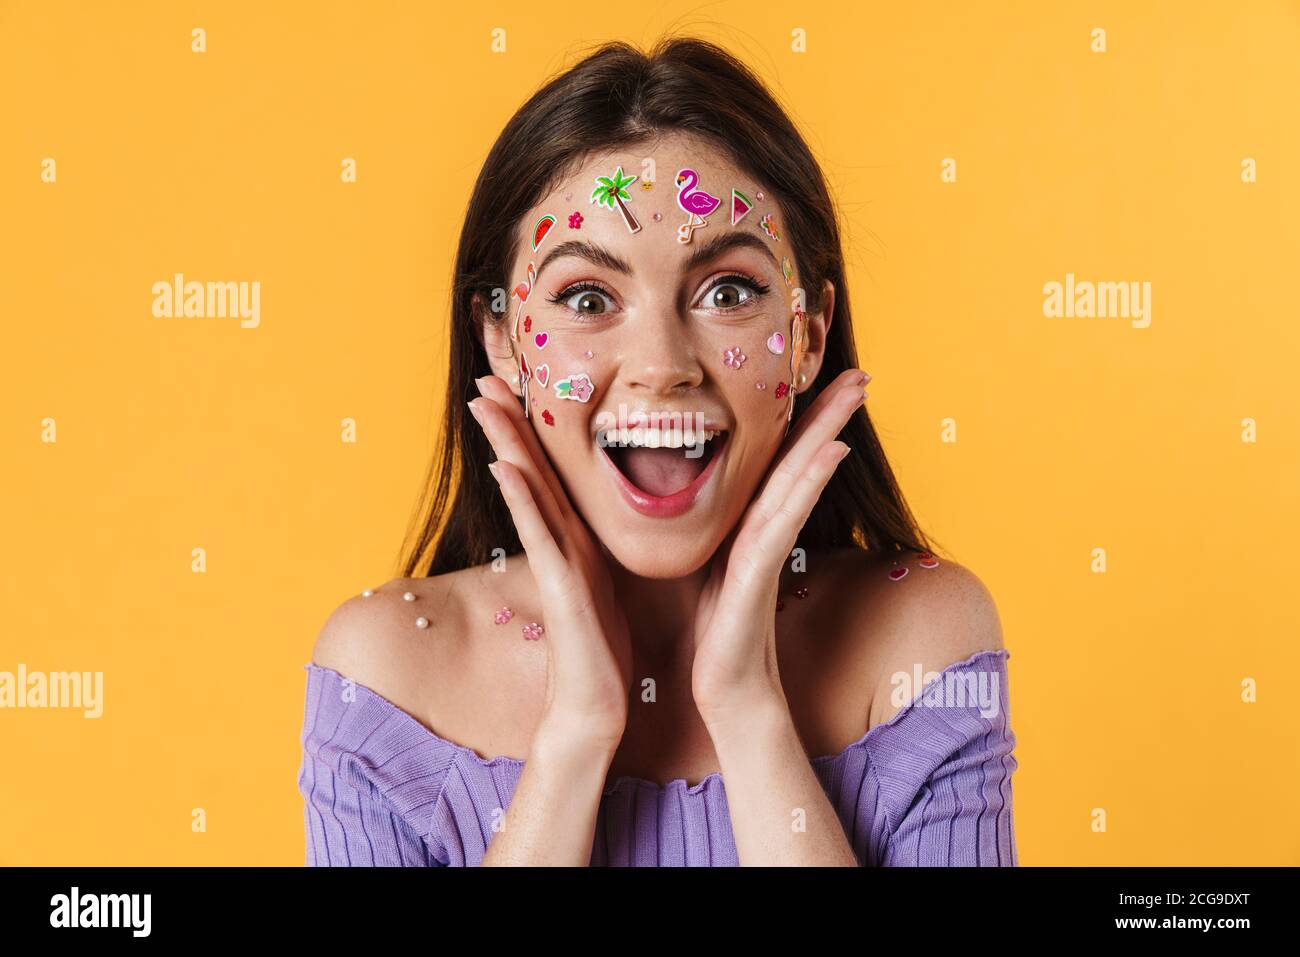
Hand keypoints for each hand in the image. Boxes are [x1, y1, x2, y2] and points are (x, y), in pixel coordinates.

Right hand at [469, 375, 632, 749]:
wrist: (598, 705)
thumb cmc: (602, 650)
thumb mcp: (606, 585)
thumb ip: (598, 551)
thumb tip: (603, 521)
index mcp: (576, 540)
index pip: (548, 474)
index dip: (530, 431)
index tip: (516, 387)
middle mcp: (560, 544)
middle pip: (529, 471)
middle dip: (506, 424)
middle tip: (483, 377)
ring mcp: (556, 564)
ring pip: (527, 493)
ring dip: (506, 446)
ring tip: (485, 404)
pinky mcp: (562, 588)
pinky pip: (540, 536)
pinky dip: (522, 499)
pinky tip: (506, 467)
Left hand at [690, 368, 869, 722]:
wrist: (724, 687)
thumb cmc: (713, 629)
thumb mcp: (703, 563)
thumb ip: (710, 527)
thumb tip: (684, 485)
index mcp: (749, 523)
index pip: (779, 462)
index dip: (803, 422)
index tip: (824, 379)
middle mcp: (765, 529)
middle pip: (800, 460)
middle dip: (830, 414)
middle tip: (861, 372)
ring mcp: (767, 548)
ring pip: (800, 478)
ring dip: (827, 432)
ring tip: (854, 391)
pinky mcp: (759, 573)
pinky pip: (784, 518)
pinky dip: (809, 482)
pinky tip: (829, 450)